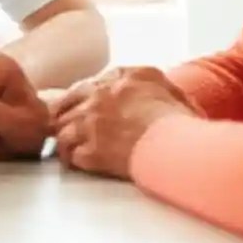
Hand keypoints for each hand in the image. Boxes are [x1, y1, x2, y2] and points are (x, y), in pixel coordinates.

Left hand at [50, 66, 197, 178]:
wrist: (176, 146)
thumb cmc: (180, 121)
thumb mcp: (172, 90)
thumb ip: (155, 84)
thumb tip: (151, 88)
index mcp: (120, 79)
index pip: (85, 86)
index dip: (80, 99)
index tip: (80, 108)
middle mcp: (98, 97)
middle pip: (65, 105)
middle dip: (64, 116)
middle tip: (68, 128)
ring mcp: (90, 124)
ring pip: (62, 130)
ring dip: (66, 139)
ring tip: (71, 147)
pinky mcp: (90, 151)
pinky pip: (70, 155)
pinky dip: (72, 159)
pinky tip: (79, 163)